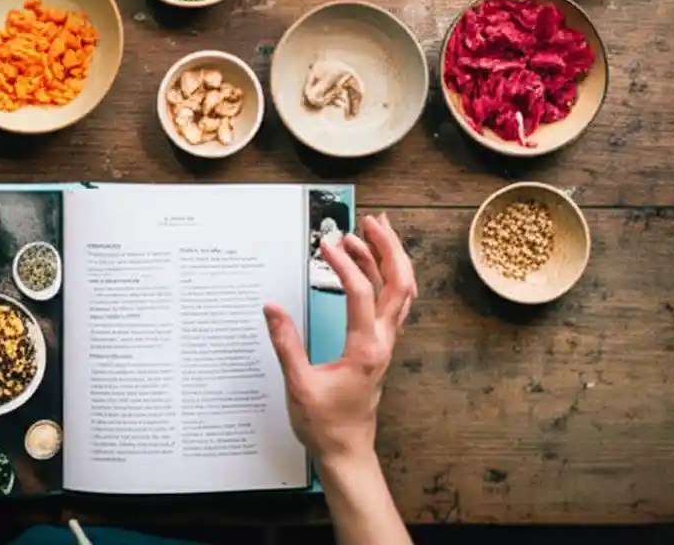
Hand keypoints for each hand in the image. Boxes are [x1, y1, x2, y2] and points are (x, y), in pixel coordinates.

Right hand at [264, 213, 416, 464]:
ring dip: (389, 258)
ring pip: (401, 291)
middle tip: (369, 221)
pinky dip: (386, 277)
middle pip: (400, 284)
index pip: (362, 294)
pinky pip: (393, 303)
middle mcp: (383, 343)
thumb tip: (271, 308)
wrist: (347, 452)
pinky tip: (372, 265)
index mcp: (366, 350)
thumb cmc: (325, 425)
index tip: (326, 246)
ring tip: (371, 231)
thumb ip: (285, 343)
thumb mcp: (298, 384)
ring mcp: (386, 344)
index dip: (345, 264)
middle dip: (388, 248)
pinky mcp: (381, 347)